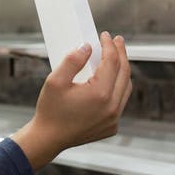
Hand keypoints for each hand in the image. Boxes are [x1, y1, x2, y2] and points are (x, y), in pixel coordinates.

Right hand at [12, 32, 131, 169]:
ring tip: (116, 57)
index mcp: (100, 94)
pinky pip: (120, 101)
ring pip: (126, 88)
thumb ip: (72, 60)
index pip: (112, 62)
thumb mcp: (55, 80)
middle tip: (117, 40)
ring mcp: (114, 119)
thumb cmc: (50, 109)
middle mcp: (112, 107)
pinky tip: (110, 80)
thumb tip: (87, 47)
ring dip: (122, 70)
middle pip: (124, 73)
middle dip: (121, 54)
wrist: (48, 138)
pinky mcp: (112, 126)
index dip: (110, 46)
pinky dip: (118, 87)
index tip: (105, 35)